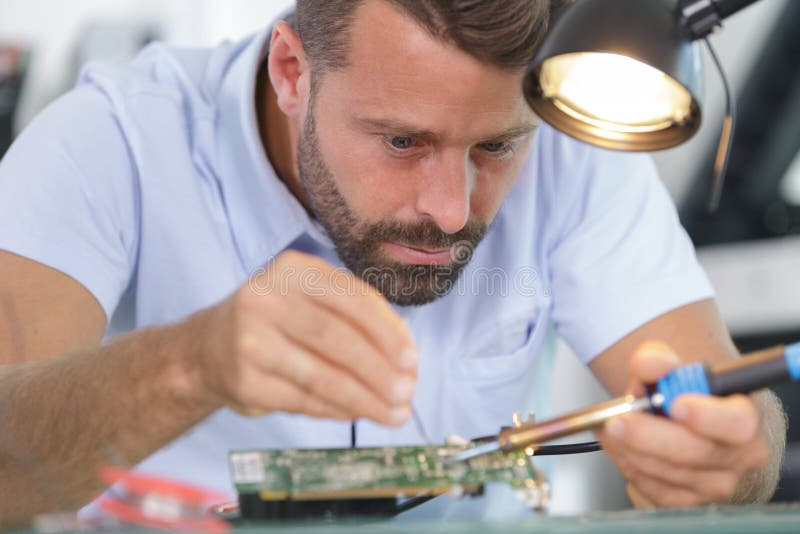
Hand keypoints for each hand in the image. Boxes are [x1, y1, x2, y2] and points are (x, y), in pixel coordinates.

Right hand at [195, 250, 417, 425]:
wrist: (208, 348)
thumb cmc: (278, 321)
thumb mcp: (312, 299)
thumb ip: (357, 317)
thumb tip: (405, 359)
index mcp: (293, 269)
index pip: (351, 298)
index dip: (387, 332)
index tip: (412, 360)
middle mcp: (266, 298)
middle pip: (336, 337)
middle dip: (379, 369)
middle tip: (407, 392)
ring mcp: (249, 340)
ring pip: (320, 374)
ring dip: (364, 398)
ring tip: (393, 413)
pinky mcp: (244, 380)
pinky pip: (302, 399)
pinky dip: (336, 410)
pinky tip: (358, 413)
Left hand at [596, 341, 770, 507]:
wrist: (690, 427)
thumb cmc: (686, 397)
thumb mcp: (670, 368)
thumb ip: (657, 359)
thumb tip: (651, 364)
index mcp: (744, 416)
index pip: (738, 423)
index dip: (706, 416)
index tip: (675, 404)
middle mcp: (739, 456)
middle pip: (693, 453)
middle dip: (647, 437)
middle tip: (617, 420)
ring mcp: (716, 484)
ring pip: (667, 474)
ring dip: (629, 450)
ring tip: (611, 427)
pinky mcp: (690, 502)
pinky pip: (653, 491)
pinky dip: (629, 467)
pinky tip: (621, 447)